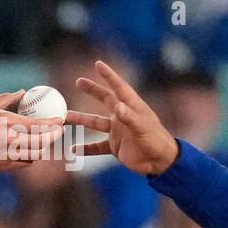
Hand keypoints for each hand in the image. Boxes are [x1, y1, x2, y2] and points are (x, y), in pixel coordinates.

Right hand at [0, 90, 63, 175]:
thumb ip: (6, 99)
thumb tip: (22, 92)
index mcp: (4, 122)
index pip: (37, 124)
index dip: (53, 123)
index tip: (60, 120)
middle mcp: (8, 139)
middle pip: (41, 141)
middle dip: (54, 136)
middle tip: (59, 131)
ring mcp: (6, 155)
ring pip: (35, 154)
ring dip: (43, 147)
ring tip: (46, 141)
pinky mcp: (3, 167)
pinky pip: (25, 163)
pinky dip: (31, 156)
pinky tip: (32, 151)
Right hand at [70, 61, 179, 175]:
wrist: (160, 163)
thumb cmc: (156, 141)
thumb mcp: (143, 128)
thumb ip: (129, 117)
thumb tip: (117, 106)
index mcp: (132, 107)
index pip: (119, 87)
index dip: (109, 75)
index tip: (98, 64)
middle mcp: (123, 117)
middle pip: (105, 99)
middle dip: (92, 90)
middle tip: (78, 81)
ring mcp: (118, 131)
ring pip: (96, 123)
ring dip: (82, 119)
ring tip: (67, 116)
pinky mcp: (115, 146)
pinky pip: (97, 146)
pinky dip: (86, 148)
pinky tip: (74, 149)